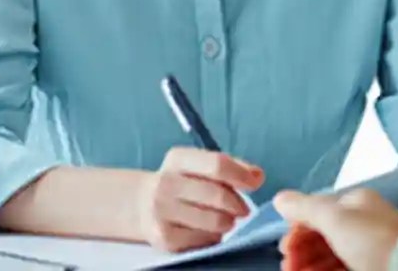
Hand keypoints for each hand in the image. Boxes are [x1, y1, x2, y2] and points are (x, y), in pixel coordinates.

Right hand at [136, 147, 263, 251]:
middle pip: (218, 195)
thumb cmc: (181, 182)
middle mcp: (166, 183)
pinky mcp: (165, 238)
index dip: (241, 175)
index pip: (217, 164)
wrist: (140, 204)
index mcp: (178, 159)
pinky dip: (214, 236)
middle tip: (241, 209)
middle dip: (238, 204)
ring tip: (224, 219)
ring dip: (228, 222)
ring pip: (215, 221)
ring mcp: (163, 211)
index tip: (254, 183)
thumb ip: (230, 166)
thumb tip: (258, 176)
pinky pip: (205, 240)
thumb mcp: (198, 165)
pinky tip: (207, 230)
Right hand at [273, 188, 397, 270]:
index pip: (318, 212)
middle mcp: (363, 223)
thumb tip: (280, 199)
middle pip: (322, 235)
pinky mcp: (372, 267)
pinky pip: (341, 267)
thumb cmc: (375, 241)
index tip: (284, 249)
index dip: (297, 229)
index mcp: (357, 203)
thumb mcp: (334, 218)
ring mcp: (369, 248)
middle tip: (288, 265)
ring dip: (308, 264)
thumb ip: (305, 208)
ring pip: (330, 254)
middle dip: (300, 250)